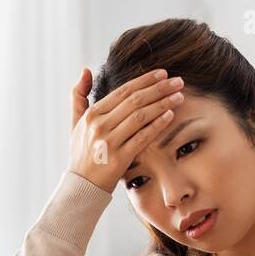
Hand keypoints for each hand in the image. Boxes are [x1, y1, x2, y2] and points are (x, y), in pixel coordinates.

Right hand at [69, 66, 185, 191]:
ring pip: (140, 116)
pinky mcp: (119, 159)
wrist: (81, 186)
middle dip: (159, 89)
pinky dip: (157, 125)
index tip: (163, 74)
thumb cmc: (82, 153)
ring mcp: (109, 142)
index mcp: (92, 114)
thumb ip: (79, 96)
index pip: (123, 91)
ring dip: (163, 104)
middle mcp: (100, 126)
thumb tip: (86, 69)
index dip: (145, 80)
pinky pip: (142, 138)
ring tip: (179, 97)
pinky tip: (170, 115)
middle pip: (135, 101)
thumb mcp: (76, 123)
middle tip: (178, 82)